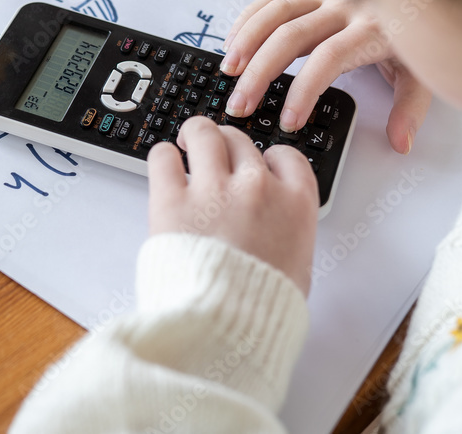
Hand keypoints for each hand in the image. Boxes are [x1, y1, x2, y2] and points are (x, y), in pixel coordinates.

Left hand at [147, 116, 319, 294]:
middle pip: (240, 140)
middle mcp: (257, 186)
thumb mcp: (297, 267)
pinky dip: (163, 156)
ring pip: (204, 133)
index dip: (268, 158)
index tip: (258, 165)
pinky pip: (163, 156)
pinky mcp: (172, 199)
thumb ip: (288, 233)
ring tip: (186, 143)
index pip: (285, 155)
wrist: (227, 328)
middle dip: (227, 146)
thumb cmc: (262, 309)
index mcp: (295, 202)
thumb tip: (276, 230)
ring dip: (195, 135)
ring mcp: (214, 189)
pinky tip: (165, 164)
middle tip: (214, 155)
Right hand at [219, 0, 430, 153]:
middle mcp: (345, 8)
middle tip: (241, 105)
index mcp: (372, 29)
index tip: (289, 121)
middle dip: (261, 72)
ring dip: (247, 41)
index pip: (329, 58)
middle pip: (292, 35)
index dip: (305, 89)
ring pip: (277, 12)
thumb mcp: (425, 72)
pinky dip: (250, 18)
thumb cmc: (419, 35)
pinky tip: (233, 44)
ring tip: (228, 73)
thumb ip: (411, 108)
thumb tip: (399, 143)